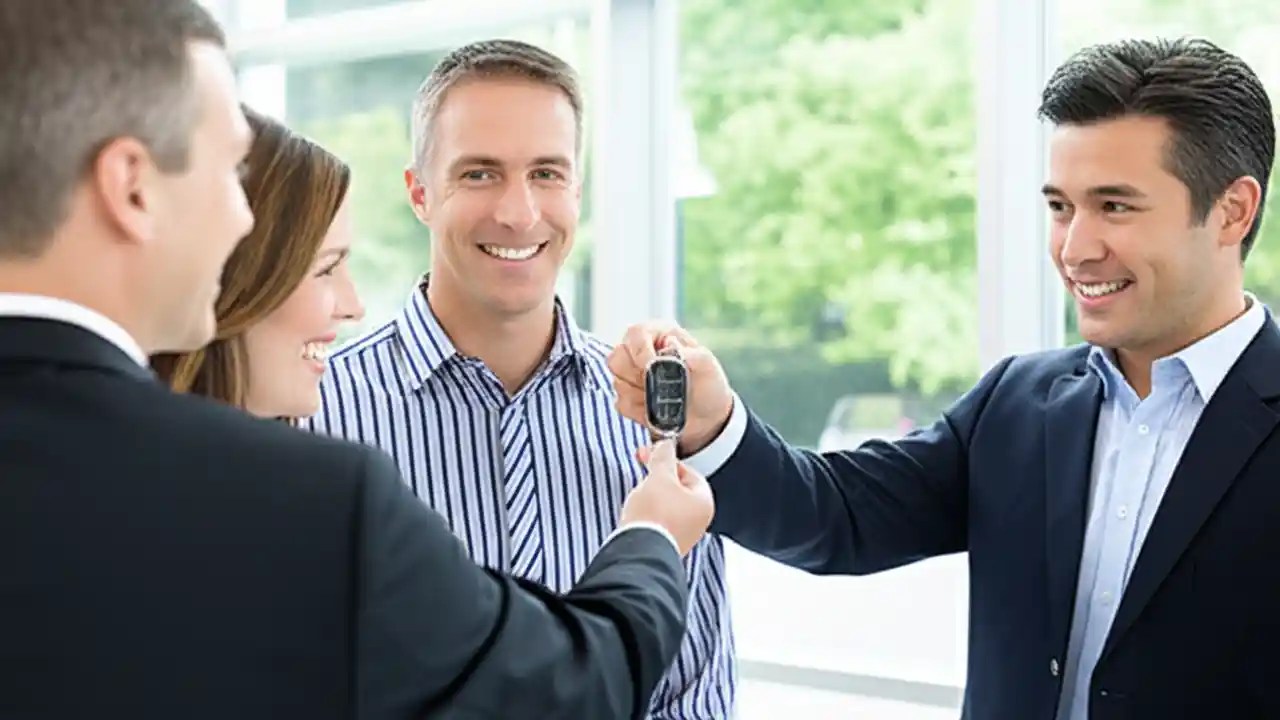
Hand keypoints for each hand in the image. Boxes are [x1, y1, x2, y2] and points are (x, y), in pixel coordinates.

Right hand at [607, 322, 733, 455]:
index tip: (652, 368)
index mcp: (658, 335)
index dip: (640, 352)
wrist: (709, 417)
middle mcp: (640, 352)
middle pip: (616, 358)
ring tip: (664, 397)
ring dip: (640, 394)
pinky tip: (657, 409)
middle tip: (658, 384)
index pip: (635, 334)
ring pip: (617, 382)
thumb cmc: (708, 384)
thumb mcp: (708, 365)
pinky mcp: (628, 398)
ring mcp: (631, 376)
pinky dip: (639, 410)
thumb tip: (671, 345)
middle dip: (636, 375)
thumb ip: (692, 353)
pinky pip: (621, 404)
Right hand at [619, 439, 713, 555]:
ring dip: (651, 497)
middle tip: (642, 475)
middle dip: (657, 480)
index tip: (651, 455)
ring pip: (667, 506)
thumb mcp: (659, 477)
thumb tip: (666, 444)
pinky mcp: (666, 544)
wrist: (639, 552)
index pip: (688, 472)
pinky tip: (637, 514)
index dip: (668, 461)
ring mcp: (683, 534)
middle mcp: (699, 520)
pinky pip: (659, 521)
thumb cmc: (654, 514)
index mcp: (704, 501)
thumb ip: (663, 457)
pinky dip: (648, 514)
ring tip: (637, 497)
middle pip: (677, 490)